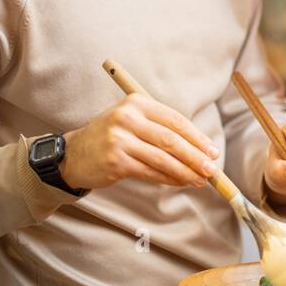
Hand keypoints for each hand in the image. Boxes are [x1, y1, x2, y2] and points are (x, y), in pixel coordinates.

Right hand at [58, 94, 219, 190]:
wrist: (73, 154)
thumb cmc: (111, 137)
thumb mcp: (132, 121)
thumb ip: (161, 128)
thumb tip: (200, 147)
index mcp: (136, 103)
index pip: (175, 120)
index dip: (197, 137)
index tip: (212, 150)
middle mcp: (127, 118)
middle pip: (171, 140)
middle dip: (195, 156)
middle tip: (211, 169)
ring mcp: (119, 140)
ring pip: (162, 158)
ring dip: (185, 171)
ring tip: (200, 180)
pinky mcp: (116, 161)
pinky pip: (150, 172)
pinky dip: (169, 179)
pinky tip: (180, 183)